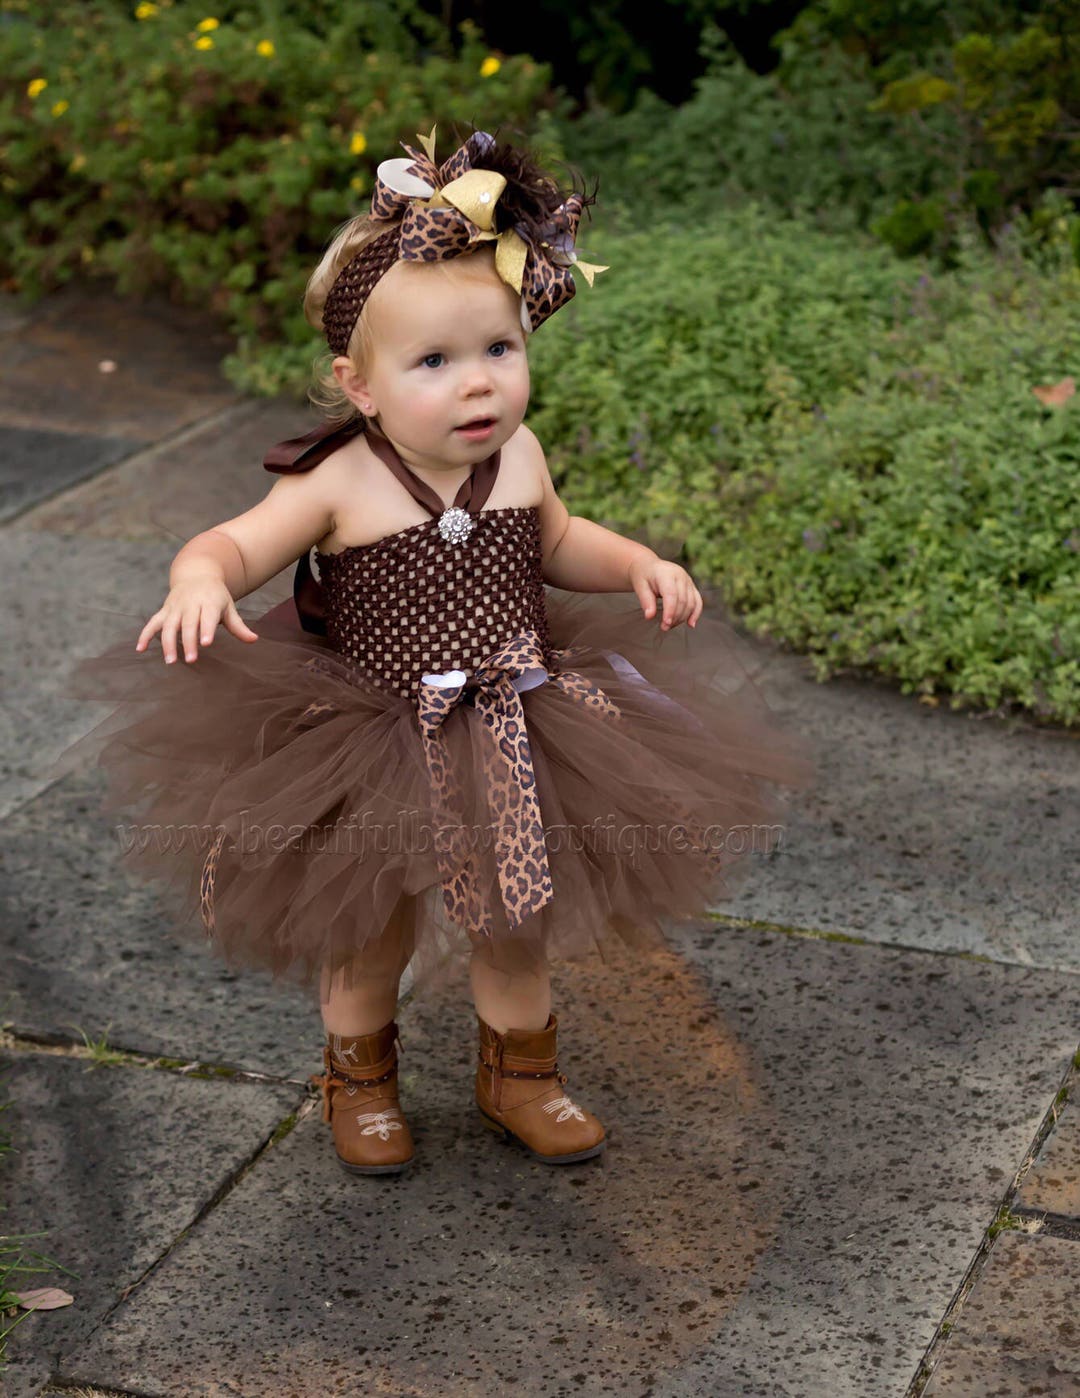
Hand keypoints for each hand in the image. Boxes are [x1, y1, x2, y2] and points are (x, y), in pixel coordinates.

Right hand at [135, 575, 257, 663]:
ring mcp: (175, 607)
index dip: (206, 629)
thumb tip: (254, 640)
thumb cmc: (216, 596)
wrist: (197, 574)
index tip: (206, 643)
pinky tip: (140, 649)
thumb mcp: (228, 607)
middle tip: (191, 660)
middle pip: (188, 624)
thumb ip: (238, 626)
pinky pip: (153, 622)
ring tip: (170, 661)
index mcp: (209, 602)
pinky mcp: (164, 610)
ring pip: (169, 625)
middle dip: (189, 641)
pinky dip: (145, 634)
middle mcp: (191, 604)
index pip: (208, 617)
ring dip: (167, 643)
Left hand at [628, 556, 703, 630]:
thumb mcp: (639, 586)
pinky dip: (695, 613)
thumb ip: (645, 601)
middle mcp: (680, 575)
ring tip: (669, 626)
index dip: (670, 610)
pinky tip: (690, 624)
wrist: (649, 567)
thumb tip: (649, 616)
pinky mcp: (692, 586)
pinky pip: (697, 601)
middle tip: (664, 627)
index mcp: (666, 573)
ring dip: (682, 617)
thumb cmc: (643, 576)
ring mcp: (688, 581)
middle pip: (683, 600)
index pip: (671, 594)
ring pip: (691, 603)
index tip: (665, 624)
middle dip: (675, 617)